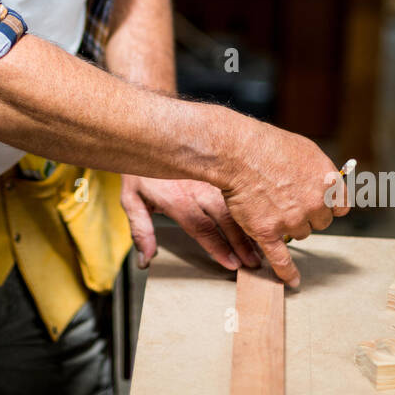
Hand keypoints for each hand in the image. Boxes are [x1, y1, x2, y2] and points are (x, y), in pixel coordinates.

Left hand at [120, 174, 262, 272]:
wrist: (148, 131)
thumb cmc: (141, 167)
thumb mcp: (131, 198)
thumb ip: (140, 230)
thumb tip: (146, 259)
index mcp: (175, 196)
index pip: (200, 226)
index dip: (217, 246)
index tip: (231, 263)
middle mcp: (196, 186)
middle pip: (224, 217)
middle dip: (241, 241)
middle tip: (254, 263)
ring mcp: (210, 177)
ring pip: (236, 204)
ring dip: (250, 225)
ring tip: (263, 246)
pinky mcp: (218, 170)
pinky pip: (238, 190)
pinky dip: (251, 207)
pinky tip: (261, 220)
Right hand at [219, 116, 348, 286]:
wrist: (239, 152)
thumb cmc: (269, 145)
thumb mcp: (307, 150)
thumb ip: (323, 173)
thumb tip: (332, 186)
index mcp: (328, 183)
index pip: (339, 207)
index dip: (327, 205)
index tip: (320, 205)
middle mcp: (315, 204)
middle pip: (319, 222)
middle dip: (306, 214)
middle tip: (286, 199)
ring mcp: (291, 220)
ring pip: (299, 233)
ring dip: (288, 226)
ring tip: (269, 205)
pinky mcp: (268, 232)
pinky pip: (281, 258)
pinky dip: (287, 272)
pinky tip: (292, 281)